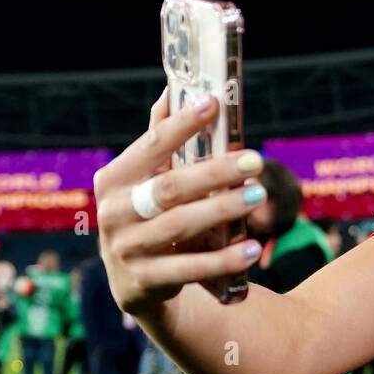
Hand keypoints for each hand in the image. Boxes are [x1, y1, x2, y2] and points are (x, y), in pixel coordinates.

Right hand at [94, 88, 265, 317]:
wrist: (135, 283)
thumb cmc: (147, 216)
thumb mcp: (146, 181)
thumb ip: (159, 140)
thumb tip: (175, 90)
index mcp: (115, 179)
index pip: (152, 145)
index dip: (184, 124)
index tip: (215, 104)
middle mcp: (115, 212)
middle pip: (171, 187)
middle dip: (215, 172)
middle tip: (255, 160)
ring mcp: (126, 249)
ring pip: (181, 225)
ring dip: (223, 210)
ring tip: (258, 194)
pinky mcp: (143, 282)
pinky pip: (189, 268)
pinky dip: (222, 260)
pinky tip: (252, 249)